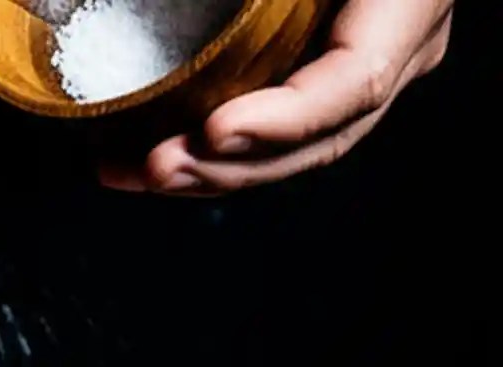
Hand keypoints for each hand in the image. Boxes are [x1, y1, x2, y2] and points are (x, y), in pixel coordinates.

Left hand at [100, 0, 453, 195]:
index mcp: (408, 6)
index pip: (357, 82)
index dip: (284, 119)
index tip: (214, 132)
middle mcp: (394, 50)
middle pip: (314, 138)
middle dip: (227, 166)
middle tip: (156, 167)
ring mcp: (354, 73)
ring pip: (285, 151)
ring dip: (203, 173)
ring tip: (133, 174)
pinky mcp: (309, 76)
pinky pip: (263, 133)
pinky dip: (200, 154)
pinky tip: (134, 160)